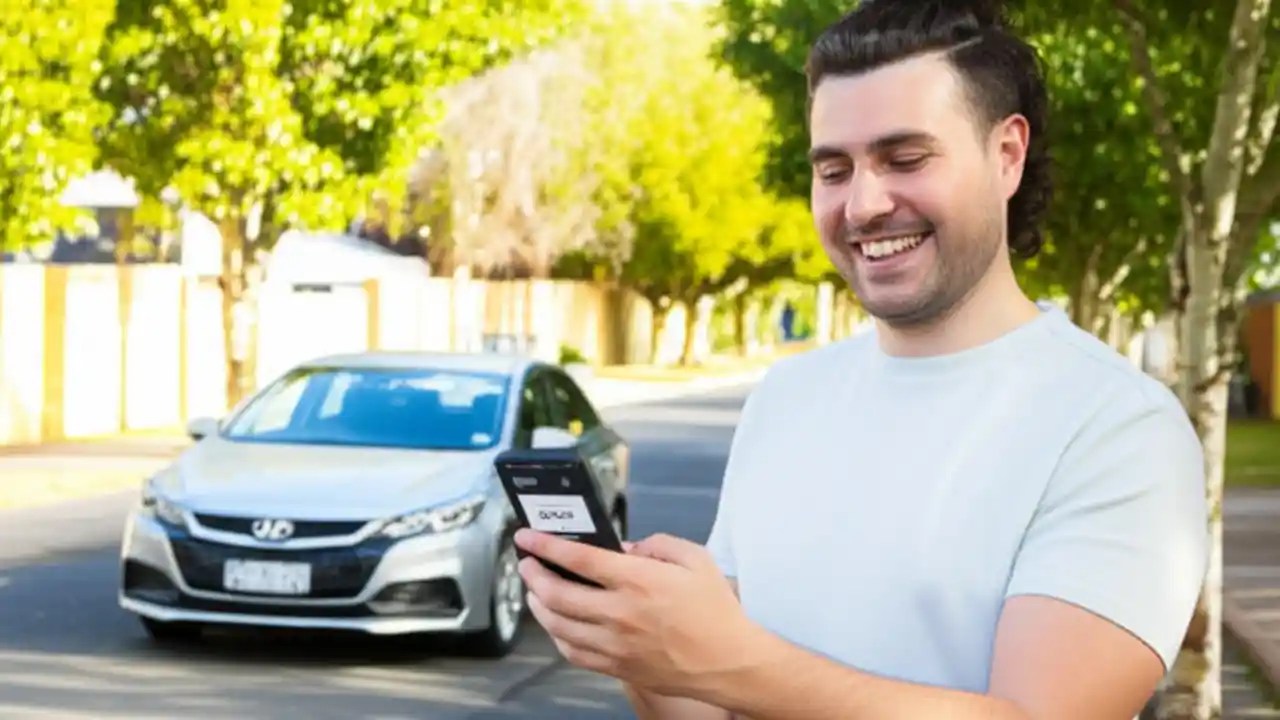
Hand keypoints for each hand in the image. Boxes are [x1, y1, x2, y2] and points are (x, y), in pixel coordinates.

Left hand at [515, 529, 759, 697]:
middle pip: (557, 593)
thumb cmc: (715, 611)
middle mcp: (620, 612)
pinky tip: (556, 624)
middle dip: (533, 574)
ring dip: (538, 605)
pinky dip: (556, 636)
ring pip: (558, 625)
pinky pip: (573, 652)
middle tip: (526, 563)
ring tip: (534, 591)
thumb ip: (658, 543)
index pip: (577, 558)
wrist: (728, 662)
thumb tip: (627, 547)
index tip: (527, 537)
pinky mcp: (617, 667)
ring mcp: (615, 644)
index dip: (545, 545)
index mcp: (638, 580)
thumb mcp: (695, 558)